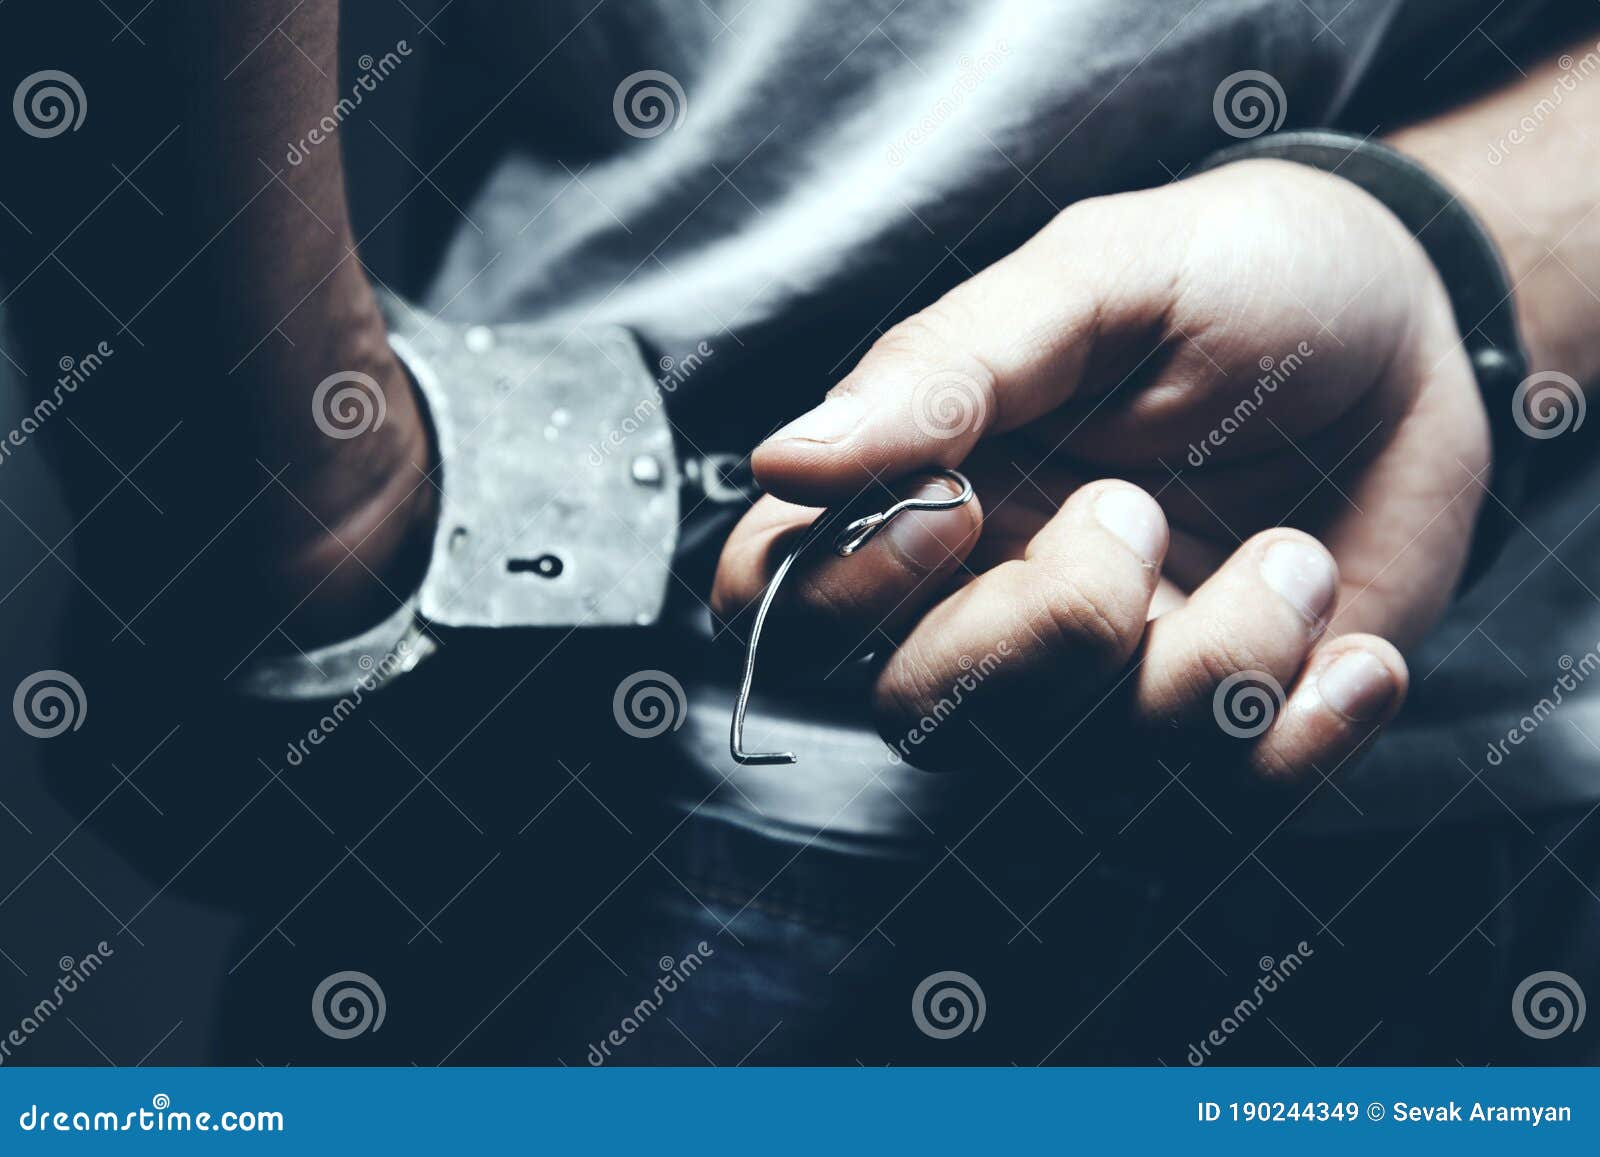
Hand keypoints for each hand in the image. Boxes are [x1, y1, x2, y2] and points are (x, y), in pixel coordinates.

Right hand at [713, 159, 1488, 781]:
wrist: (1414, 333)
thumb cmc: (1237, 279)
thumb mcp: (1100, 277)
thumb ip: (946, 366)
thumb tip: (786, 460)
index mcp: (929, 493)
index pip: (785, 602)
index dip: (847, 586)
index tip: (965, 500)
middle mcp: (992, 604)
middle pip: (915, 712)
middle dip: (1044, 629)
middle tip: (1139, 513)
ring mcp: (1107, 682)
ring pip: (1084, 762)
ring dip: (1217, 659)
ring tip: (1294, 557)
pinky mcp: (1223, 731)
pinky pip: (1225, 803)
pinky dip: (1303, 734)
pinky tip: (1351, 653)